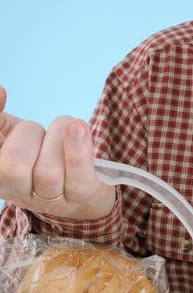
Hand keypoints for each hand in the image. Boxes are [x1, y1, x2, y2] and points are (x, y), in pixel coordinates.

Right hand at [0, 86, 115, 219]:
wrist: (83, 191)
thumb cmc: (43, 157)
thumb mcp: (15, 135)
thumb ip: (1, 117)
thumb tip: (0, 92)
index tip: (2, 94)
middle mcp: (19, 193)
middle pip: (12, 165)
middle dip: (28, 134)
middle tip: (39, 132)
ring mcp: (52, 199)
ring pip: (47, 172)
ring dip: (58, 138)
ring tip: (68, 131)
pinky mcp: (83, 196)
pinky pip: (77, 175)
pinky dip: (78, 150)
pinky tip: (79, 128)